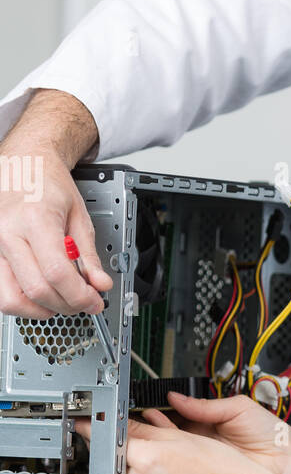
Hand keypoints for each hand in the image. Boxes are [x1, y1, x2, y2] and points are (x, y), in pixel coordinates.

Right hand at [0, 95, 112, 316]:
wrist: (24, 163)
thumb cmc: (48, 183)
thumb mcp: (79, 215)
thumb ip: (89, 254)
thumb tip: (99, 284)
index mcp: (35, 219)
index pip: (57, 273)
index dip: (79, 295)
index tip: (94, 301)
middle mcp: (8, 233)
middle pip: (36, 290)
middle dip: (66, 305)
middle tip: (84, 303)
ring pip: (10, 299)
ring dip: (40, 310)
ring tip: (61, 301)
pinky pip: (1, 291)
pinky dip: (22, 301)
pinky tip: (40, 295)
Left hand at [75, 411, 287, 473]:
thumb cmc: (221, 468)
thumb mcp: (180, 437)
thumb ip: (145, 429)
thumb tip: (123, 422)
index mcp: (147, 460)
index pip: (108, 439)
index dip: (95, 428)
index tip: (86, 422)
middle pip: (113, 459)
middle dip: (119, 447)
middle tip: (135, 437)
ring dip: (130, 465)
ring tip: (158, 458)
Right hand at [144, 391, 290, 473]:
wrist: (288, 466)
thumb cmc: (272, 437)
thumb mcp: (238, 409)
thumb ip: (206, 406)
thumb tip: (176, 398)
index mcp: (210, 421)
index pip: (177, 415)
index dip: (161, 411)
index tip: (145, 407)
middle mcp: (203, 441)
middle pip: (168, 433)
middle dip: (153, 427)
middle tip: (137, 421)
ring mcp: (201, 460)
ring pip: (169, 451)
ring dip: (156, 443)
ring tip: (142, 434)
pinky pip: (179, 468)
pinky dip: (167, 461)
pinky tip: (157, 453)